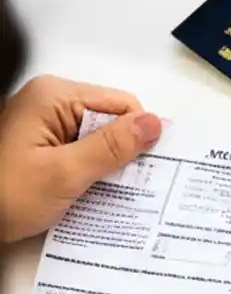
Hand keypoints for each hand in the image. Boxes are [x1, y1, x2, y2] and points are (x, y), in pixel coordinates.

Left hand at [0, 75, 161, 242]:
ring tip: (99, 193)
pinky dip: (91, 174)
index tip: (136, 170)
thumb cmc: (3, 196)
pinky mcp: (44, 145)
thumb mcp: (64, 173)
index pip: (122, 104)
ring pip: (100, 141)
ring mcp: (46, 124)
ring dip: (106, 168)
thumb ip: (111, 147)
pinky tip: (86, 194)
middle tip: (116, 186)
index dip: (136, 137)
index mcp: (54, 96)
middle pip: (112, 122)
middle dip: (121, 154)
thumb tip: (153, 125)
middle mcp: (50, 103)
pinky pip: (83, 153)